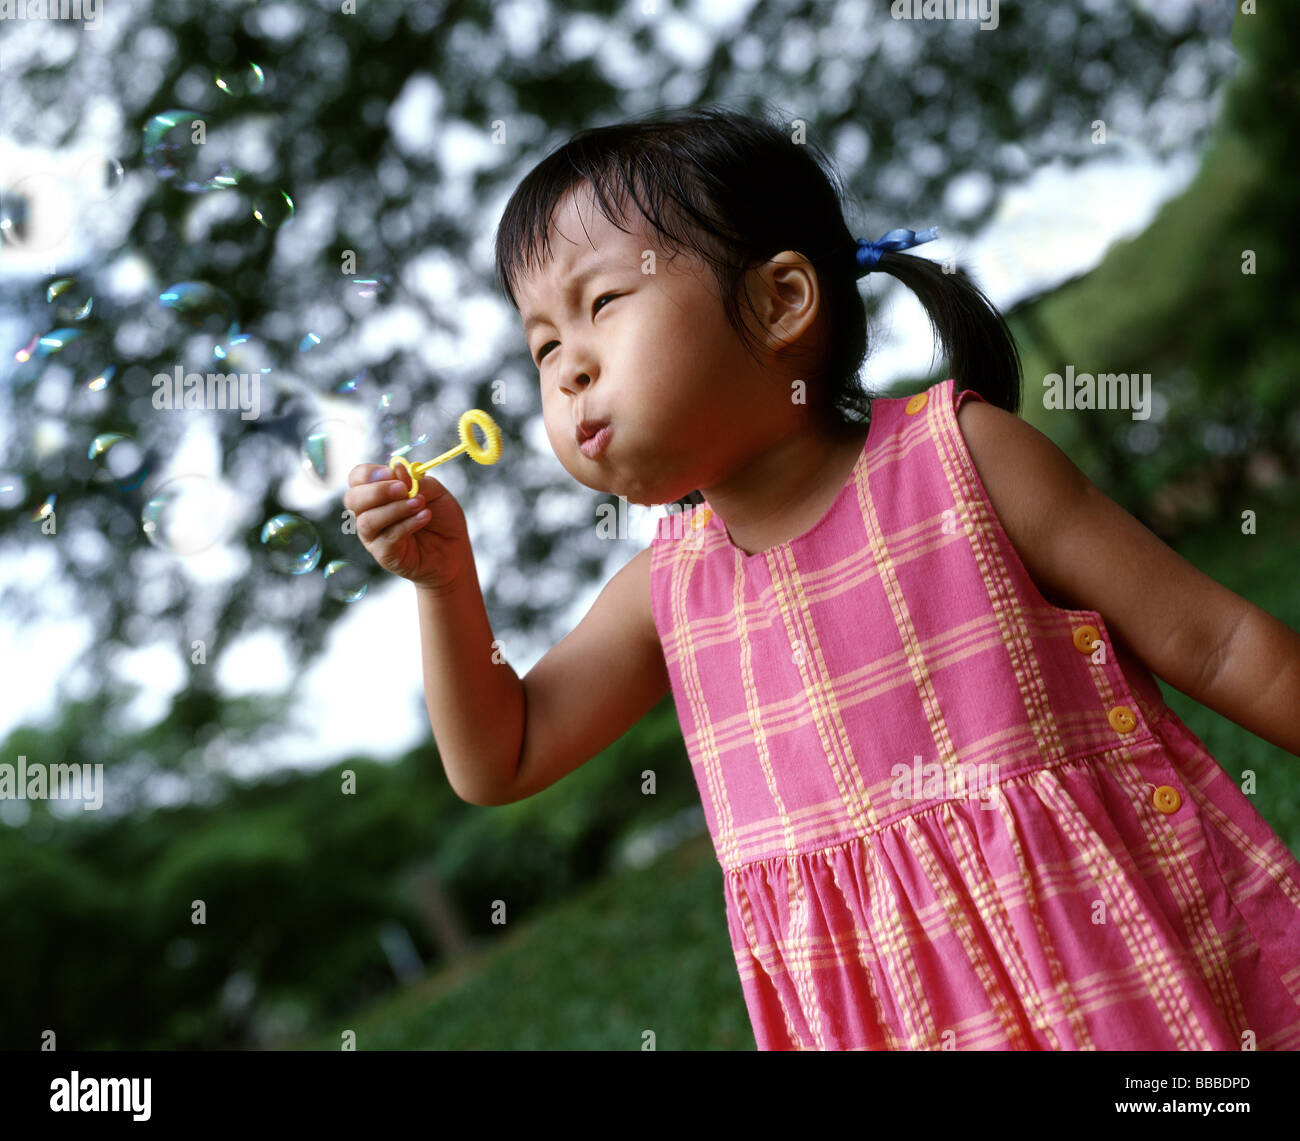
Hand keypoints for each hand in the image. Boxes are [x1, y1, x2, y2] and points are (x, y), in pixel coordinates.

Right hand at [344, 463, 470, 591]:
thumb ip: (415, 481)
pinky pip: (387, 538)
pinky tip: (424, 517)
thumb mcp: (435, 492)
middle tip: (404, 489)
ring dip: (395, 509)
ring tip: (420, 504)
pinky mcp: (384, 555)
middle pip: (353, 498)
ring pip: (367, 520)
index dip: (369, 473)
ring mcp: (374, 537)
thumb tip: (396, 468)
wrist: (455, 552)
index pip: (358, 478)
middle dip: (378, 491)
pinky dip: (407, 524)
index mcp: (377, 494)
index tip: (392, 473)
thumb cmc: (441, 520)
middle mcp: (369, 514)